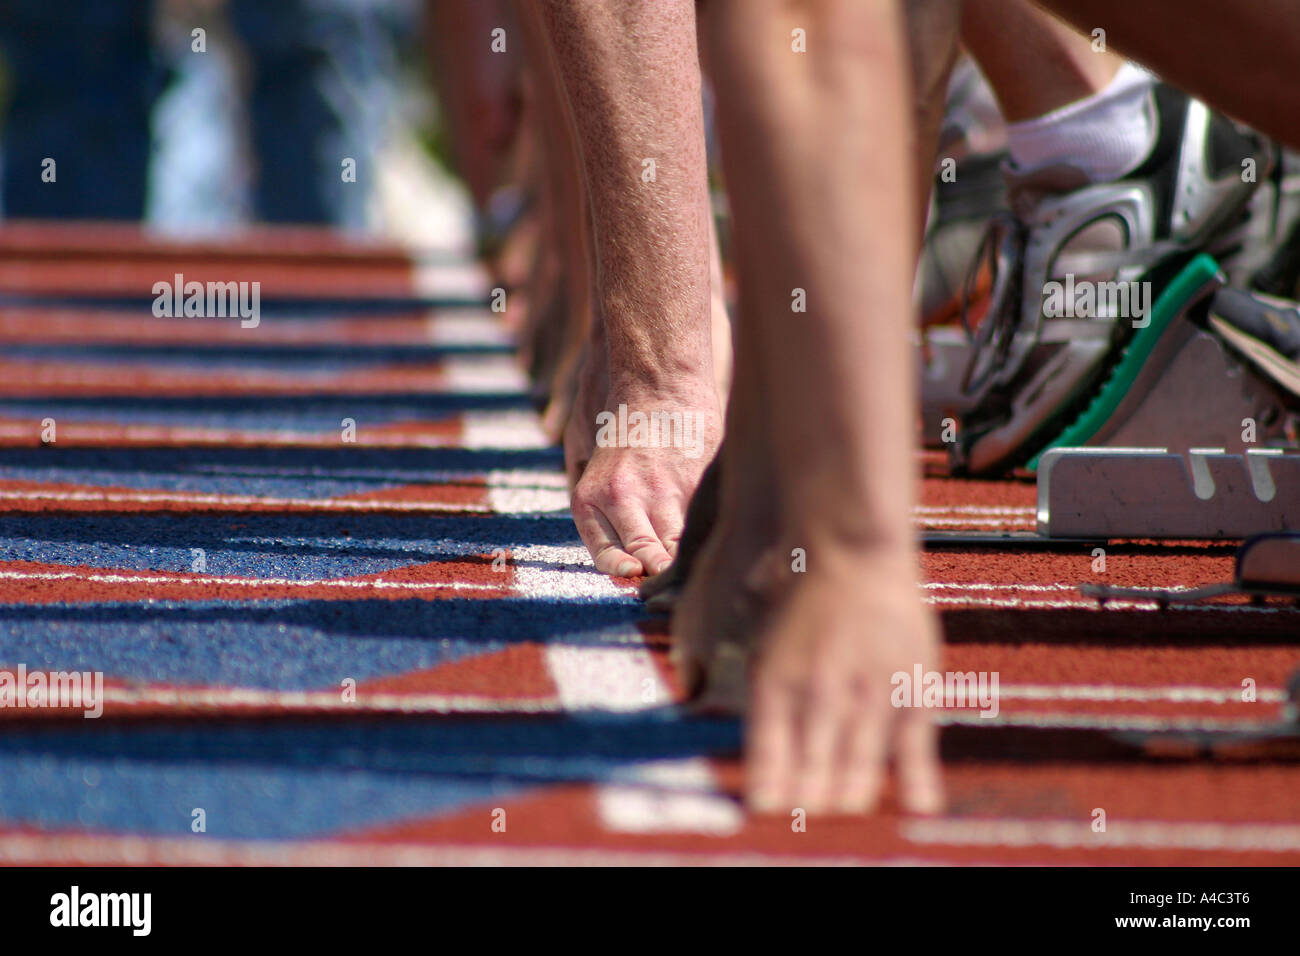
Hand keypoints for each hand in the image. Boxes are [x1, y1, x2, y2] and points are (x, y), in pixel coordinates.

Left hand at [566, 381, 719, 576]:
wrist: (657, 375)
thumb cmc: (614, 411)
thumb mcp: (577, 450)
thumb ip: (583, 489)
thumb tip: (604, 528)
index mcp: (592, 498)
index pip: (608, 556)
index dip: (624, 573)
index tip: (636, 577)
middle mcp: (628, 500)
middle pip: (652, 559)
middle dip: (662, 576)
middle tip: (671, 587)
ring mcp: (668, 492)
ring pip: (682, 546)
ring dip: (688, 560)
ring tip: (696, 572)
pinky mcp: (700, 482)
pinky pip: (705, 521)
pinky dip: (709, 533)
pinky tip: (716, 538)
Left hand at [745, 546, 943, 815]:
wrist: (851, 550)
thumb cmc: (804, 606)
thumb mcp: (768, 655)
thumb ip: (770, 715)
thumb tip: (768, 778)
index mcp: (776, 684)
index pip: (770, 759)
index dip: (770, 794)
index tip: (769, 810)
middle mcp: (820, 691)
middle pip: (813, 775)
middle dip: (809, 803)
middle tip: (809, 817)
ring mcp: (869, 690)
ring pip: (858, 768)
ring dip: (848, 797)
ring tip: (843, 810)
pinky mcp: (912, 687)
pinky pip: (914, 745)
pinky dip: (914, 780)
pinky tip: (917, 806)